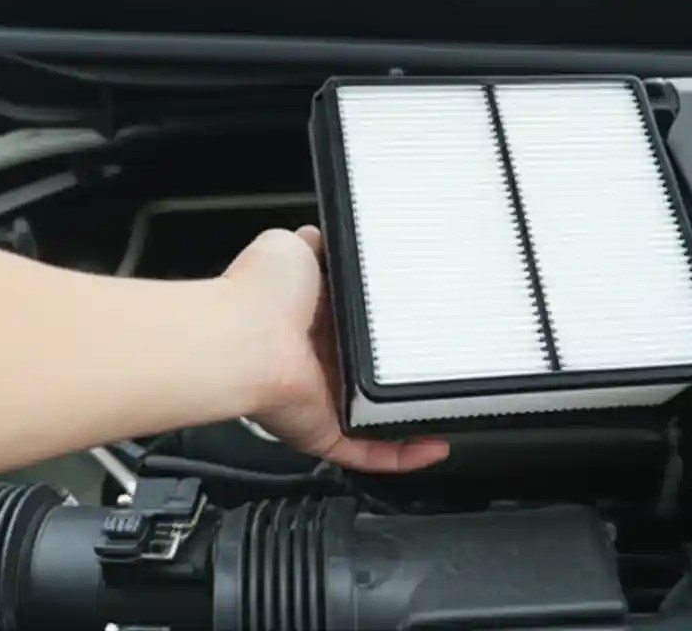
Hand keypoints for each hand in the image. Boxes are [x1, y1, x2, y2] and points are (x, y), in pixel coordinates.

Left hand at [222, 226, 448, 472]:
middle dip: (401, 373)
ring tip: (448, 409)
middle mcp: (315, 364)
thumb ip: (315, 247)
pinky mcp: (323, 431)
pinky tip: (435, 445)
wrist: (243, 338)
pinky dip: (403, 456)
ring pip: (373, 421)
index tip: (416, 323)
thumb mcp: (293, 249)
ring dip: (408, 420)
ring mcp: (319, 400)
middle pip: (367, 375)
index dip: (383, 326)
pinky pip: (368, 453)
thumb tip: (322, 236)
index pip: (354, 328)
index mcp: (310, 321)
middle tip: (441, 364)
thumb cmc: (259, 294)